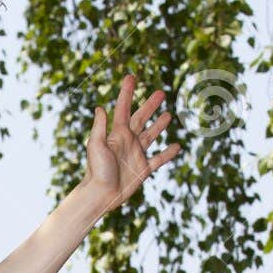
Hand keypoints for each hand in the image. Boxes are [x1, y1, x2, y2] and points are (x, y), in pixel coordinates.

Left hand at [78, 74, 180, 215]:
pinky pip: (159, 159)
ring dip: (159, 125)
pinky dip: (168, 154)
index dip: (127, 92)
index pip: (123, 108)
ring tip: (168, 115)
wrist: (101, 195)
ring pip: (151, 135)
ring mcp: (136, 154)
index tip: (131, 77)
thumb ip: (100, 127)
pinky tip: (177, 146)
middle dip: (150, 105)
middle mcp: (128, 141)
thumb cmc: (96, 171)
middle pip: (141, 118)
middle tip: (161, 92)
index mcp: (117, 134)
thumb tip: (100, 107)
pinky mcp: (143, 169)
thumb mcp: (95, 146)